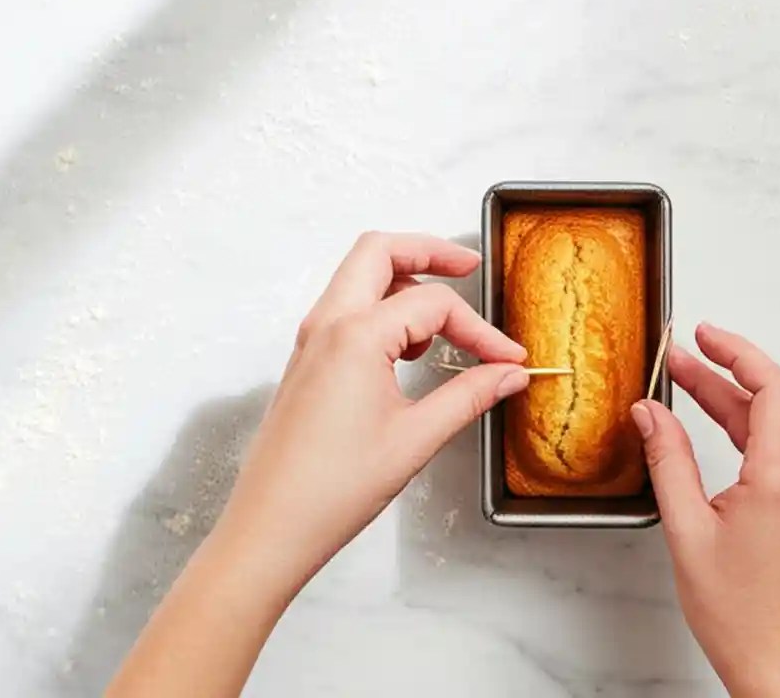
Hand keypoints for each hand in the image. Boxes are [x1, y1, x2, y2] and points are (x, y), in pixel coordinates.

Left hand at [110, 232, 529, 696]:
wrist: (270, 528)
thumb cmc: (332, 489)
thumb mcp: (417, 438)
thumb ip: (469, 396)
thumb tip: (509, 374)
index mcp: (355, 336)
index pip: (434, 304)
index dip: (480, 329)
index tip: (507, 359)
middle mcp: (327, 326)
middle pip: (379, 251)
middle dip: (429, 251)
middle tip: (470, 267)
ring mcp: (311, 342)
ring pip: (358, 277)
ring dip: (403, 280)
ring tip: (443, 322)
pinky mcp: (306, 363)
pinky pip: (346, 311)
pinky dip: (382, 310)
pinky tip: (409, 350)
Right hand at [630, 323, 779, 697]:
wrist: (775, 657)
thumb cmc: (739, 610)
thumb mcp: (687, 529)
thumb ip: (668, 461)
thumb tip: (650, 413)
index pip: (770, 385)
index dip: (736, 350)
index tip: (702, 334)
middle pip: (769, 398)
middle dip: (722, 371)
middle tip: (677, 356)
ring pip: (772, 421)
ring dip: (730, 397)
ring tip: (684, 380)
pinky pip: (775, 446)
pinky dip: (741, 424)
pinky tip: (710, 422)